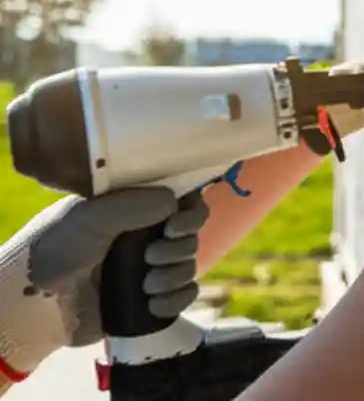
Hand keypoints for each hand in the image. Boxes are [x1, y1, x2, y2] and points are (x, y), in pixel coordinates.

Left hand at [0, 189, 206, 378]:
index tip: (175, 225)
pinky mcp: (147, 299)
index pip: (180, 200)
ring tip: (148, 286)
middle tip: (151, 258)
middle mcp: (143, 236)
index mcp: (132, 208)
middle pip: (189, 235)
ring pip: (187, 266)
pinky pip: (183, 296)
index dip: (189, 212)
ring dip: (176, 276)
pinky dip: (176, 299)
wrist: (33, 305)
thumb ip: (133, 204)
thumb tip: (174, 204)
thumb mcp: (89, 217)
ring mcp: (146, 268)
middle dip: (180, 248)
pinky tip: (155, 304)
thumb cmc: (55, 250)